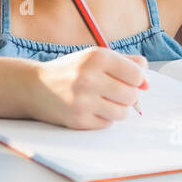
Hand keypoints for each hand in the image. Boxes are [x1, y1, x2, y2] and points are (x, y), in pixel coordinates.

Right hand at [29, 48, 149, 128]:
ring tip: (102, 100)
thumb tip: (147, 83)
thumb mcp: (97, 57)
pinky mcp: (77, 120)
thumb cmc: (72, 70)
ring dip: (116, 108)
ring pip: (122, 113)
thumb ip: (127, 64)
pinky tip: (90, 109)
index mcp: (97, 57)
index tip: (128, 80)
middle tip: (113, 91)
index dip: (137, 80)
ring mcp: (82, 101)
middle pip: (131, 96)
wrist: (34, 86)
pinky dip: (103, 118)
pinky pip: (107, 124)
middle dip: (127, 96)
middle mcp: (89, 78)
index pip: (137, 75)